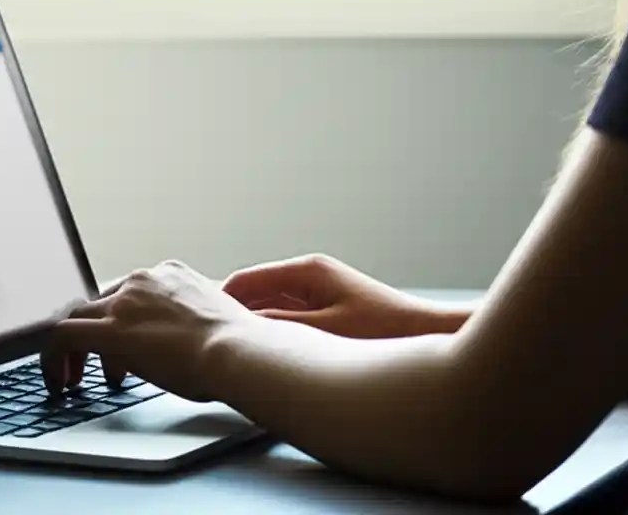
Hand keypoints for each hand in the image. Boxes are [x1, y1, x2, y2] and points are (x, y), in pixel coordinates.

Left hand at [40, 260, 252, 401]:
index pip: (130, 293)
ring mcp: (125, 302)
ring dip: (73, 349)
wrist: (237, 353)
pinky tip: (59, 381)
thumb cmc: (238, 347)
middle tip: (98, 367)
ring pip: (78, 317)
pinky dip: (54, 358)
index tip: (127, 347)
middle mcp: (144, 280)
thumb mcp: (215, 322)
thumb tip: (192, 344)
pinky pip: (64, 336)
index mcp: (171, 274)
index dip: (123, 321)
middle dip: (98, 335)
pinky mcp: (109, 329)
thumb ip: (194, 323)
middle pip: (102, 303)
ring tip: (74, 378)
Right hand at [221, 254, 468, 338]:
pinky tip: (270, 357)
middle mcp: (310, 275)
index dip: (215, 305)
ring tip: (235, 353)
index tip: (197, 329)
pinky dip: (274, 333)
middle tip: (209, 344)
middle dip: (231, 317)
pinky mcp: (328, 308)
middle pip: (253, 293)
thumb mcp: (322, 334)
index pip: (243, 281)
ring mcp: (319, 291)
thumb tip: (237, 325)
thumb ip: (276, 326)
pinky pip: (287, 318)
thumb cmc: (383, 333)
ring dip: (253, 327)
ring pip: (269, 307)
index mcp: (306, 271)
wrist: (429, 335)